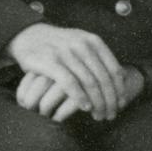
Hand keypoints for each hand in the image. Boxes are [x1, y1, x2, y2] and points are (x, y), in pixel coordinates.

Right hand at [8, 23, 135, 121]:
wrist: (28, 35)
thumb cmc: (58, 45)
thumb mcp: (81, 43)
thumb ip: (99, 57)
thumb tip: (123, 76)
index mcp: (93, 41)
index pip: (114, 70)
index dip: (120, 90)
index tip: (121, 105)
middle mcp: (82, 45)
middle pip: (104, 79)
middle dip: (110, 100)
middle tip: (111, 115)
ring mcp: (66, 52)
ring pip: (90, 83)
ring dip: (97, 103)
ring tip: (100, 115)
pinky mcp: (50, 61)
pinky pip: (70, 83)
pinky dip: (80, 97)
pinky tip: (85, 108)